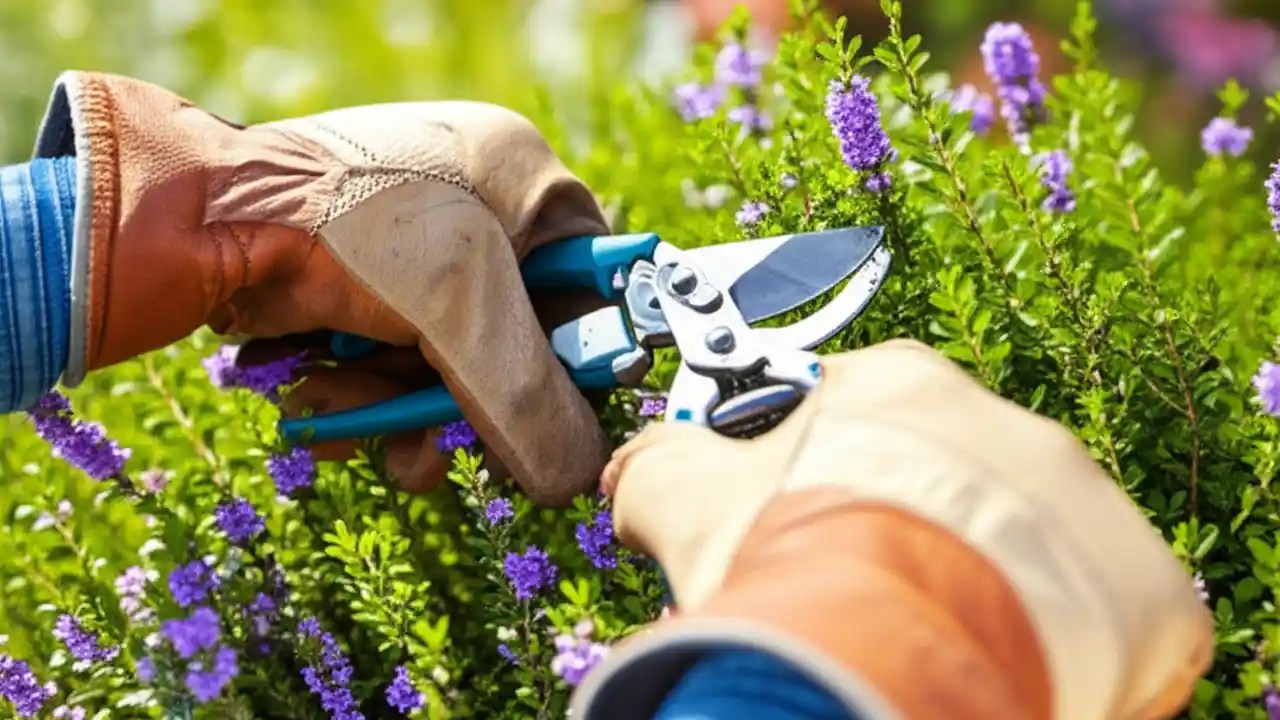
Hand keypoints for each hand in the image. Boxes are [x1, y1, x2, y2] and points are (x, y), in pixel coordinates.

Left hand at [38, 71, 612, 504]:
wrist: (198, 209)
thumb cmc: (348, 227)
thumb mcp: (464, 314)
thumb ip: (532, 403)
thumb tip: (573, 478)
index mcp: (523, 182)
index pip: (590, 287)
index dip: (574, 363)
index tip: (545, 420)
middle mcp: (472, 209)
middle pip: (507, 339)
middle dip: (461, 407)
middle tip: (437, 450)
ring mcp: (407, 245)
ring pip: (436, 359)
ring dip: (394, 409)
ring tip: (342, 421)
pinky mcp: (352, 279)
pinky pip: (382, 355)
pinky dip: (356, 393)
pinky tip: (317, 407)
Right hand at [601, 338, 1213, 717]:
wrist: (897, 633)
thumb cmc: (789, 546)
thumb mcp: (688, 493)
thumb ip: (658, 463)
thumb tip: (632, 472)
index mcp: (902, 385)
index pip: (853, 421)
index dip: (810, 478)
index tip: (794, 529)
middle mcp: (1009, 425)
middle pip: (941, 485)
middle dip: (893, 533)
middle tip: (855, 595)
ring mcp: (1089, 504)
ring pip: (1021, 548)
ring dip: (973, 586)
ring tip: (919, 640)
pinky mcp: (1148, 591)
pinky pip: (1098, 617)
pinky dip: (1049, 645)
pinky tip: (988, 669)